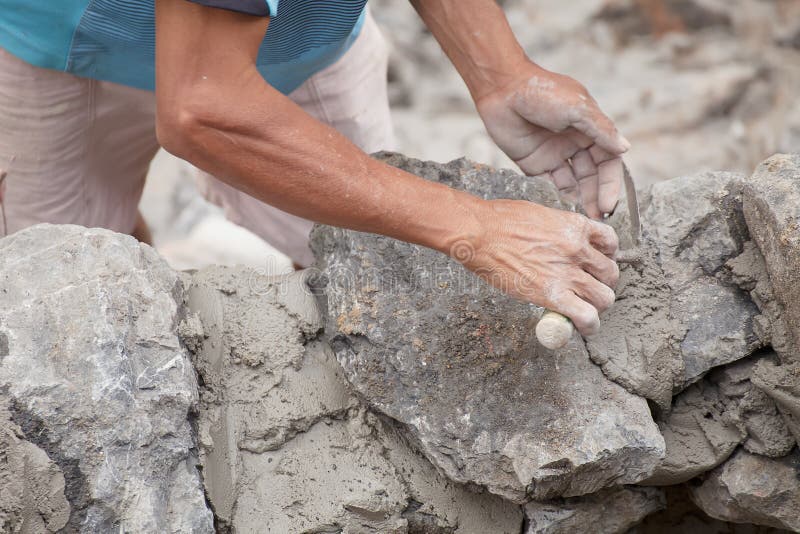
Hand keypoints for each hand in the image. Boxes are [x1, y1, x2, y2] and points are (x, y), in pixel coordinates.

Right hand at [455, 199, 618, 335]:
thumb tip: (556, 242)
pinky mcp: (554, 295)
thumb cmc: (500, 221)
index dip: (606, 256)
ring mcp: (568, 273)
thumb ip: (557, 229)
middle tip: (588, 289)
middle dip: (602, 283)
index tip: (596, 263)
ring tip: (585, 309)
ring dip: (597, 306)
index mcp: (575, 227)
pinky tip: (583, 326)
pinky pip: (587, 316)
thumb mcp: (540, 215)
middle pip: (610, 274)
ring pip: (604, 298)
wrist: (480, 233)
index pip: (611, 243)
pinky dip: (589, 325)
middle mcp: (578, 249)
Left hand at [476, 62, 629, 218]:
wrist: (503, 88)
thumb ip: (601, 130)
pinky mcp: (533, 163)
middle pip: (591, 177)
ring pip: (571, 184)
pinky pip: (548, 184)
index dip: (610, 183)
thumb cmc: (543, 92)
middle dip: (595, 198)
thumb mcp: (578, 109)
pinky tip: (559, 212)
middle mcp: (575, 143)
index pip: (608, 161)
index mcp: (590, 129)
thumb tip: (626, 148)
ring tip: (580, 221)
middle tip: (596, 221)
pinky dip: (555, 198)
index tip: (608, 205)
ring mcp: (554, 154)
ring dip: (577, 201)